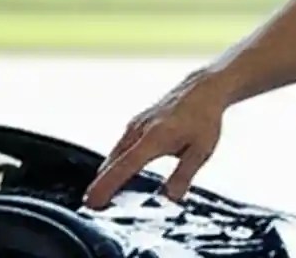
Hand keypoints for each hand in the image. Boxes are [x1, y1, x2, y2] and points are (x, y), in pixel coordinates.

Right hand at [82, 70, 229, 209]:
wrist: (203, 89)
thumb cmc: (204, 119)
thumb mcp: (202, 150)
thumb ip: (184, 175)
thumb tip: (170, 198)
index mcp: (154, 138)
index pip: (125, 166)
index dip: (106, 185)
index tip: (92, 201)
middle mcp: (139, 130)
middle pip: (113, 161)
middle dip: (101, 183)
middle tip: (91, 205)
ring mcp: (136, 125)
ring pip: (115, 153)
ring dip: (107, 173)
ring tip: (100, 194)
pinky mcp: (137, 123)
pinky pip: (121, 146)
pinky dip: (115, 161)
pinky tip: (117, 172)